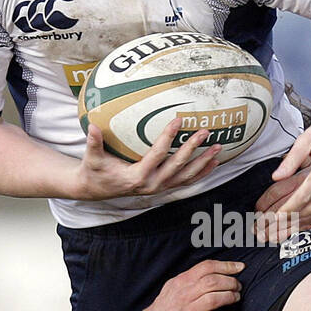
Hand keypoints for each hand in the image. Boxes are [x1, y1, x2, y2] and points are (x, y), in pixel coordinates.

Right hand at [73, 119, 220, 200]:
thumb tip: (91, 126)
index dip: (168, 137)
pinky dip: (201, 173)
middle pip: (177, 165)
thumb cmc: (96, 171)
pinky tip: (214, 163)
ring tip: (218, 148)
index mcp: (137, 177)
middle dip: (193, 148)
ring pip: (186, 176)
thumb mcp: (92, 158)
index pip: (157, 154)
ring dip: (203, 163)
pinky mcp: (163, 188)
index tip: (178, 120)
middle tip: (205, 132)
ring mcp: (159, 188)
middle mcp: (151, 185)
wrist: (97, 190)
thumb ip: (94, 143)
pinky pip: (186, 181)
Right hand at [137, 260, 244, 310]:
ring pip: (214, 300)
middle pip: (213, 282)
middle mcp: (184, 296)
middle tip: (238, 286)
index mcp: (181, 282)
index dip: (226, 266)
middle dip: (231, 282)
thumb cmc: (165, 307)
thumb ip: (190, 277)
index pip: (206, 267)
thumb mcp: (173, 286)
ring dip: (230, 297)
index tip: (239, 267)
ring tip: (235, 298)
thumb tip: (214, 270)